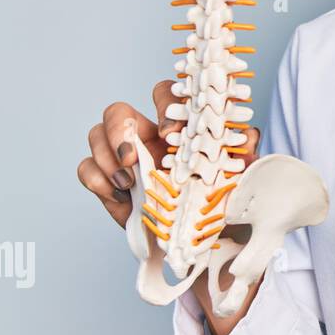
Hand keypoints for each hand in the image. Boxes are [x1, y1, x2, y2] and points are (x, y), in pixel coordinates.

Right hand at [77, 79, 260, 229]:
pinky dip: (98, 180)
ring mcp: (121, 158)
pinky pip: (86, 169)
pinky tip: (121, 197)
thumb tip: (248, 136)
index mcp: (177, 127)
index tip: (172, 133)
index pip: (163, 94)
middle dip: (119, 130)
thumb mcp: (236, 175)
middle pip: (117, 111)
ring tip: (128, 183)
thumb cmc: (218, 200)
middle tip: (132, 158)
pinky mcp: (107, 183)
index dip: (163, 104)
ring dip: (107, 158)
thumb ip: (243, 153)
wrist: (200, 241)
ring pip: (96, 136)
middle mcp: (146, 137)